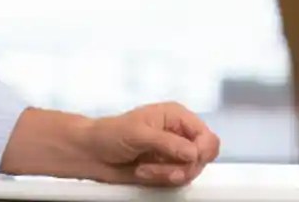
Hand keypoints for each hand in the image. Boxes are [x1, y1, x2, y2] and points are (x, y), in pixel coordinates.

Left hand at [84, 101, 220, 186]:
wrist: (92, 153)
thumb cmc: (109, 134)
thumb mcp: (138, 134)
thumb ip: (167, 143)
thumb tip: (193, 152)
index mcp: (176, 116)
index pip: (207, 137)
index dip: (202, 151)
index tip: (188, 159)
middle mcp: (179, 134)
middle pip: (203, 158)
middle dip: (182, 167)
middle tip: (161, 168)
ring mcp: (174, 153)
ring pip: (191, 172)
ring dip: (167, 175)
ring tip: (145, 168)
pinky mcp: (167, 170)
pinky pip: (178, 182)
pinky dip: (161, 181)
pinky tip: (144, 172)